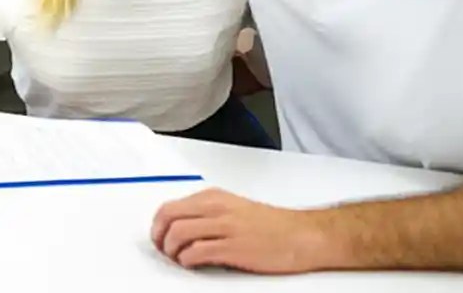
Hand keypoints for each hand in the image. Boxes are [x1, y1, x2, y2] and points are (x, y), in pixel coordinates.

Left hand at [151, 188, 336, 273]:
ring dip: (172, 250)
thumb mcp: (235, 208)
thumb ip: (209, 213)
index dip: (158, 224)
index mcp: (214, 198)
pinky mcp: (233, 247)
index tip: (159, 236)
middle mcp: (217, 208)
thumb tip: (183, 227)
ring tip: (178, 259)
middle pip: (169, 217)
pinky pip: (197, 252)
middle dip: (159, 236)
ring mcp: (225, 227)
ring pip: (179, 234)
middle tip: (163, 249)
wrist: (304, 236)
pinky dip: (187, 260)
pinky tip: (192, 264)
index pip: (171, 206)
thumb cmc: (274, 225)